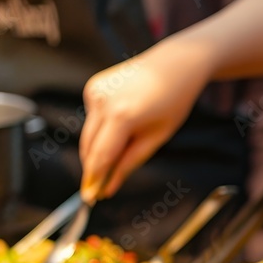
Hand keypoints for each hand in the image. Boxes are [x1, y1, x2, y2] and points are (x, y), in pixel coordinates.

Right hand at [79, 43, 214, 202]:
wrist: (175, 64)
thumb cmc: (173, 101)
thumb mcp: (156, 138)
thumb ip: (130, 163)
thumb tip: (110, 185)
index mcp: (121, 116)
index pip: (100, 157)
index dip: (94, 180)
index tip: (91, 198)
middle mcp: (102, 101)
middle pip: (88, 147)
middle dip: (93, 169)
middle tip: (99, 189)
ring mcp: (94, 91)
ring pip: (88, 133)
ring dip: (98, 148)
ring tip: (125, 147)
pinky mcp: (93, 86)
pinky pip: (92, 118)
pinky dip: (102, 128)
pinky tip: (124, 120)